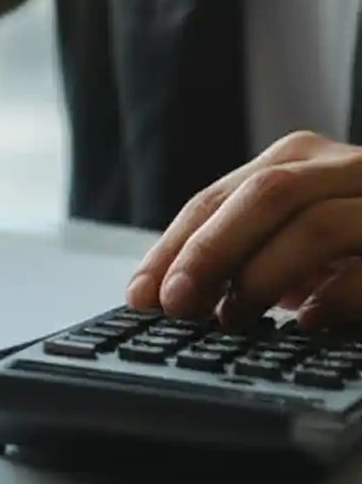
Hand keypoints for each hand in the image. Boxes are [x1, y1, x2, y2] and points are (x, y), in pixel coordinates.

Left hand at [126, 131, 361, 327]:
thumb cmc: (359, 247)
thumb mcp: (296, 240)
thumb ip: (247, 249)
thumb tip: (169, 289)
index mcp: (301, 161)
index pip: (218, 197)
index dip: (174, 247)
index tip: (142, 294)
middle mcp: (347, 167)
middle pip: (267, 195)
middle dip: (211, 251)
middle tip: (176, 304)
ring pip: (318, 224)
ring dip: (264, 276)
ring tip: (233, 318)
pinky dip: (338, 294)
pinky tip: (310, 322)